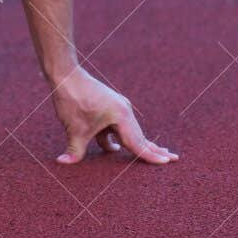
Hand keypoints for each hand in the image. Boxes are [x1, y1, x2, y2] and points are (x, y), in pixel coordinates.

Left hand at [51, 67, 176, 165]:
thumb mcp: (74, 129)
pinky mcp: (110, 106)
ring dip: (138, 144)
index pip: (138, 142)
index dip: (151, 155)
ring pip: (129, 131)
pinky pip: (117, 126)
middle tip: (174, 158)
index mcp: (121, 116)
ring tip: (158, 152)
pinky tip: (114, 148)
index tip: (167, 162)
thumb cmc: (72, 101)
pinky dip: (118, 138)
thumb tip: (63, 162)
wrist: (66, 75)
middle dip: (154, 149)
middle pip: (140, 136)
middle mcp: (124, 110)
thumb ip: (74, 150)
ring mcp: (118, 107)